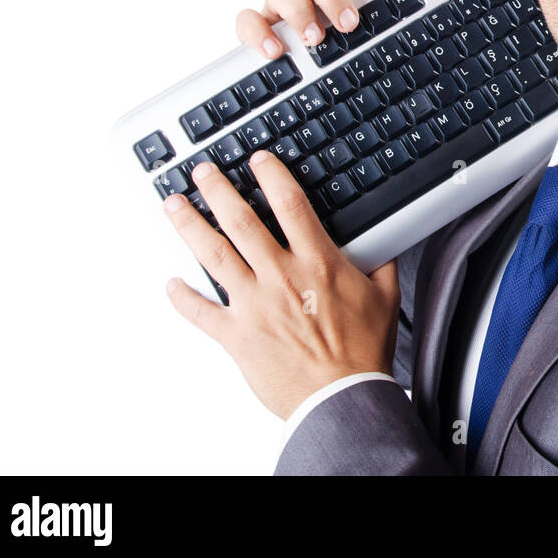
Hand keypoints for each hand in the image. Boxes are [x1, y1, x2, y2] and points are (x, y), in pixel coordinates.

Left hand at [162, 149, 400, 418]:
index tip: (258, 160)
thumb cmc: (362, 351)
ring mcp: (253, 305)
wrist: (342, 396)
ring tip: (173, 205)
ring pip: (212, 255)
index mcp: (316, 262)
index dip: (271, 175)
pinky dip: (182, 297)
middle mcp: (279, 277)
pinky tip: (171, 283)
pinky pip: (200, 312)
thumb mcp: (385, 296)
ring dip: (189, 225)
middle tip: (202, 172)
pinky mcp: (236, 336)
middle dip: (217, 190)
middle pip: (240, 221)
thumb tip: (384, 237)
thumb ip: (380, 259)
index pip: (289, 204)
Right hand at [237, 0, 407, 57]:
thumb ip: (385, 33)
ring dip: (297, 12)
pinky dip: (258, 32)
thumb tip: (424, 33)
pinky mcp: (256, 27)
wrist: (300, 83)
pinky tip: (276, 52)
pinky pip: (246, 18)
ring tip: (315, 40)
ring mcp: (278, 7)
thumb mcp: (367, 43)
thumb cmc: (340, 55)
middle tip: (348, 24)